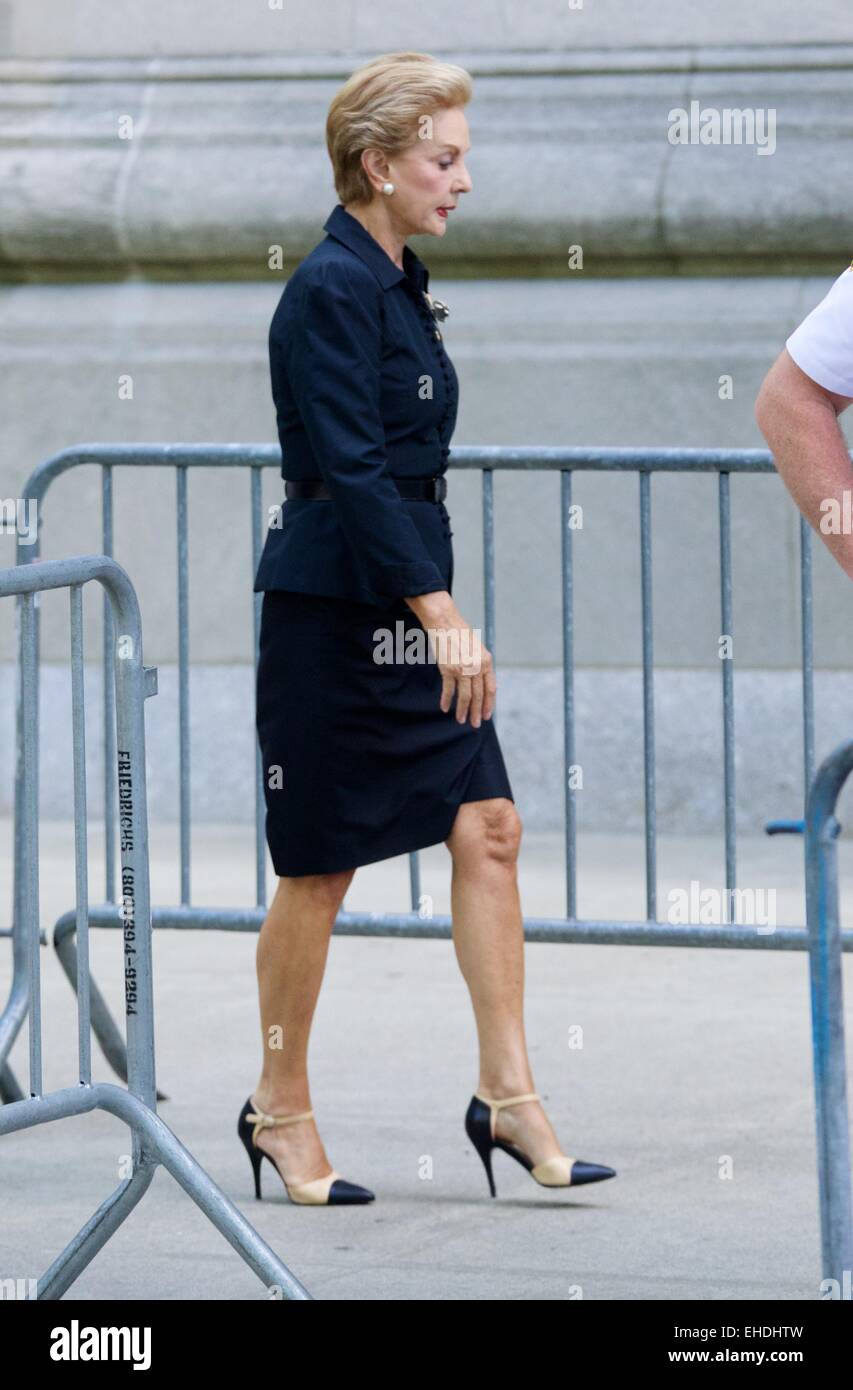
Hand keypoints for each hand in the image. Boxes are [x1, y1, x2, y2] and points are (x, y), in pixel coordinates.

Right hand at [404, 591, 495, 725]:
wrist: (444, 622)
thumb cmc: (460, 634)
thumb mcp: (477, 648)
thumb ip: (481, 666)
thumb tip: (482, 686)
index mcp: (486, 661)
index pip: (490, 689)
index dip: (488, 705)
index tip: (486, 716)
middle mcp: (476, 666)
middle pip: (478, 695)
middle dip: (476, 712)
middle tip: (474, 724)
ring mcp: (462, 668)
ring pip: (464, 696)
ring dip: (462, 710)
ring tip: (461, 720)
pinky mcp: (448, 669)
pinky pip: (448, 690)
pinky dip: (446, 700)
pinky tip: (444, 708)